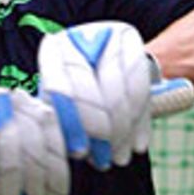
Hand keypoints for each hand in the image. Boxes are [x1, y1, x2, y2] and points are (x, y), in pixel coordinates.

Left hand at [37, 21, 161, 167]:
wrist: (107, 66)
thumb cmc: (77, 96)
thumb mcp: (63, 107)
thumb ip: (64, 121)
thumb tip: (74, 150)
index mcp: (52, 51)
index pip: (60, 89)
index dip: (71, 123)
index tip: (80, 152)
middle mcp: (79, 37)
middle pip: (91, 90)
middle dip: (99, 131)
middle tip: (103, 159)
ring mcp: (108, 35)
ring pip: (118, 91)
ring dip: (122, 132)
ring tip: (120, 158)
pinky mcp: (133, 42)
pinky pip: (141, 87)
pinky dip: (140, 121)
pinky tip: (138, 145)